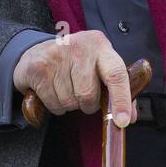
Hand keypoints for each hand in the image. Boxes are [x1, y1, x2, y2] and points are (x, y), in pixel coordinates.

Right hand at [13, 30, 136, 127]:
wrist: (37, 50)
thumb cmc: (76, 63)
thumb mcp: (99, 67)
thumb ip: (117, 91)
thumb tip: (128, 117)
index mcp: (100, 45)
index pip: (116, 73)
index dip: (121, 99)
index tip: (122, 121)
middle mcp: (79, 46)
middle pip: (88, 94)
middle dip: (87, 104)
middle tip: (83, 95)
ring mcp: (56, 55)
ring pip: (69, 101)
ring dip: (69, 105)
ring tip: (65, 89)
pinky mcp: (38, 67)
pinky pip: (53, 103)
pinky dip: (54, 105)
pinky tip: (52, 90)